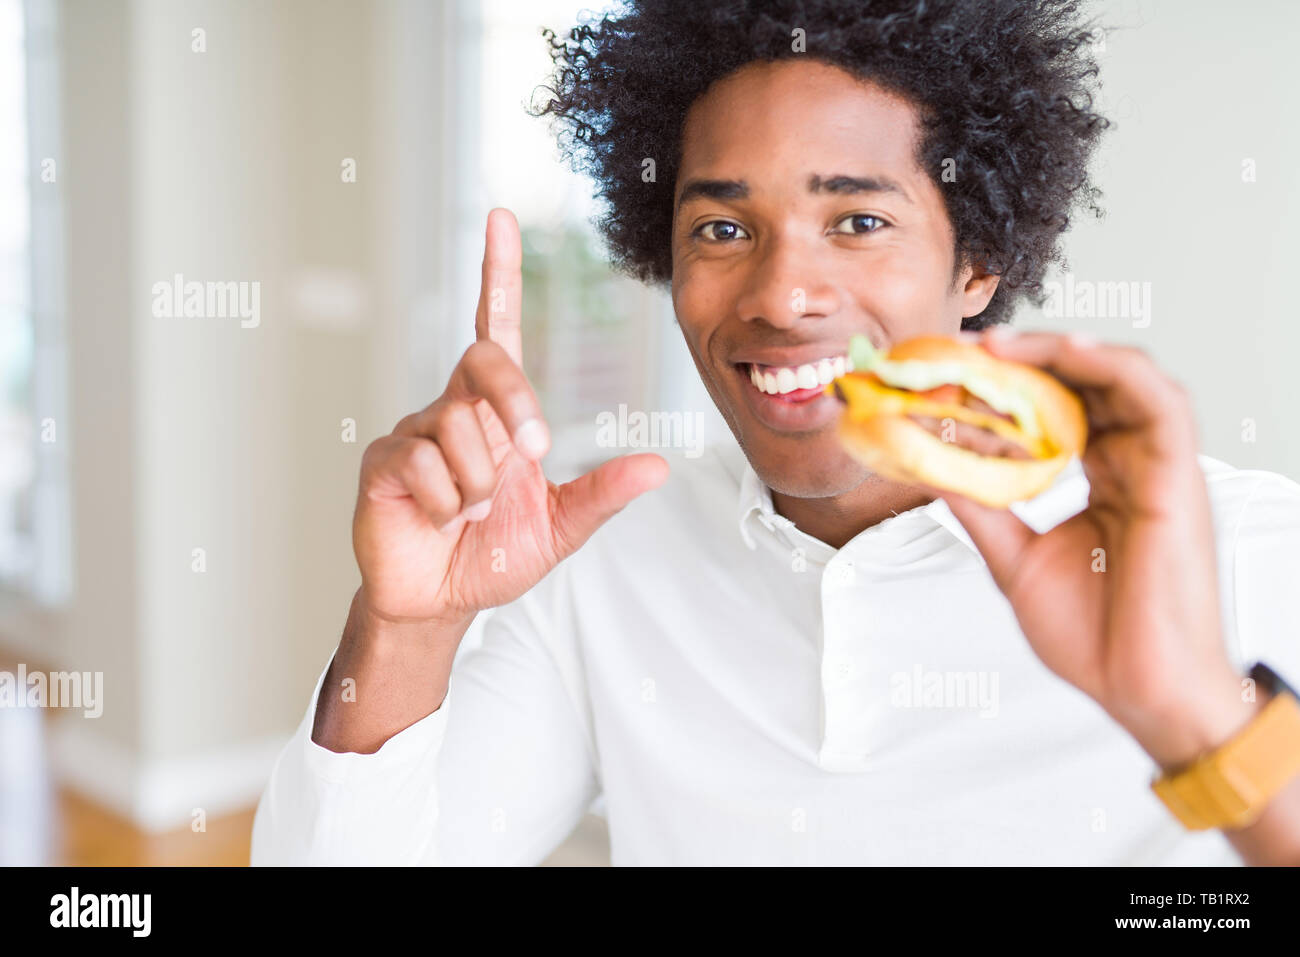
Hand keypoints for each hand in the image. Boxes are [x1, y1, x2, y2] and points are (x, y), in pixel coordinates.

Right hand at [352, 208, 668, 627]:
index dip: (497, 273)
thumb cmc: (493, 554)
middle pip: (484, 360)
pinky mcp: (384, 462)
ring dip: (478, 485)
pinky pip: (424, 463)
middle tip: (532, 454)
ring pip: (460, 428)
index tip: (501, 218)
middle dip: (515, 405)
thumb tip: (657, 466)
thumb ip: (602, 493)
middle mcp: (454, 408)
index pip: (494, 327)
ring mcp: (416, 432)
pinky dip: (445, 502)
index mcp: (497, 413)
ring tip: (467, 514)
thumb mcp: (559, 527)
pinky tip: (437, 519)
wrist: (441, 600)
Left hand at [924, 328, 1256, 769]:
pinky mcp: (1178, 480)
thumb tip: (931, 465)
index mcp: (1102, 481)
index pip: (1061, 409)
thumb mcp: (1018, 560)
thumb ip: (983, 508)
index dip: (1013, 384)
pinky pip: (1159, 403)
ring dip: (1064, 350)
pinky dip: (1114, 368)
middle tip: (967, 348)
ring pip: (1124, 378)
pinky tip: (1067, 353)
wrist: (1139, 690)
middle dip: (1030, 356)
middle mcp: (1133, 466)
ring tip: (1003, 345)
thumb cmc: (1095, 635)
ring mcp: (1158, 470)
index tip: (954, 371)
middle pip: (1088, 383)